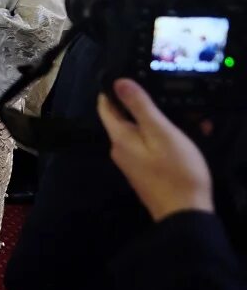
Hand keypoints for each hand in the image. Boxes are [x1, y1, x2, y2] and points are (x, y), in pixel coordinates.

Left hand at [97, 79, 212, 220]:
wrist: (185, 214)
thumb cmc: (175, 171)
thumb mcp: (161, 132)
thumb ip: (140, 107)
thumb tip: (118, 83)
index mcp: (119, 137)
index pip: (105, 106)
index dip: (111, 89)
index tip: (126, 76)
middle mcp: (119, 149)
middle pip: (123, 118)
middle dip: (140, 105)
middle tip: (160, 93)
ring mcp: (132, 162)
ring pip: (139, 132)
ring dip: (156, 121)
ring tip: (180, 113)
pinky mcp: (145, 171)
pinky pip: (149, 146)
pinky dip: (162, 137)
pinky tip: (182, 134)